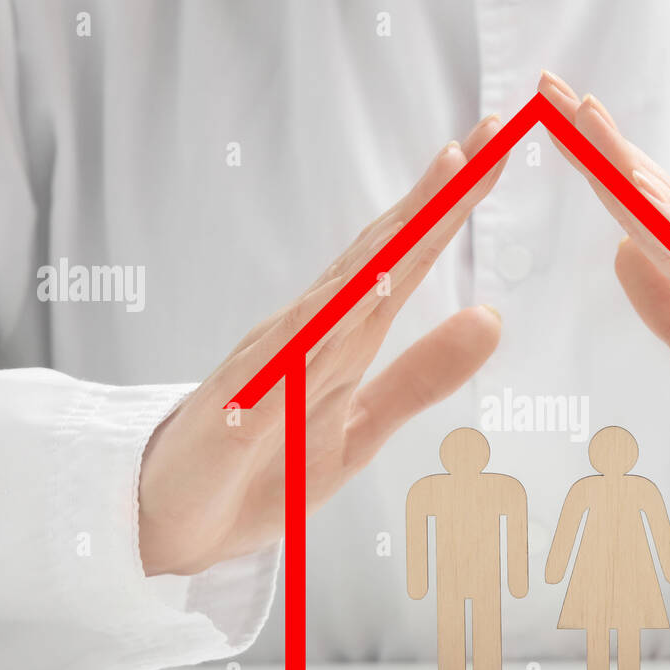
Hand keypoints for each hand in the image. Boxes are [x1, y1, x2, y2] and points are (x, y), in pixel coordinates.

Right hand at [138, 116, 509, 575]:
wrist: (177, 526)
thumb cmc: (265, 469)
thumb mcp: (361, 426)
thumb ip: (421, 376)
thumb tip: (492, 317)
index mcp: (341, 337)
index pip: (401, 262)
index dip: (446, 211)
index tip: (491, 155)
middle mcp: (304, 335)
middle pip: (372, 260)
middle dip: (427, 204)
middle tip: (478, 143)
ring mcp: (264, 369)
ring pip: (331, 303)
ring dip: (379, 254)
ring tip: (429, 205)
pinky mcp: (231, 416)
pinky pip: (278, 373)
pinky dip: (313, 338)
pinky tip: (348, 306)